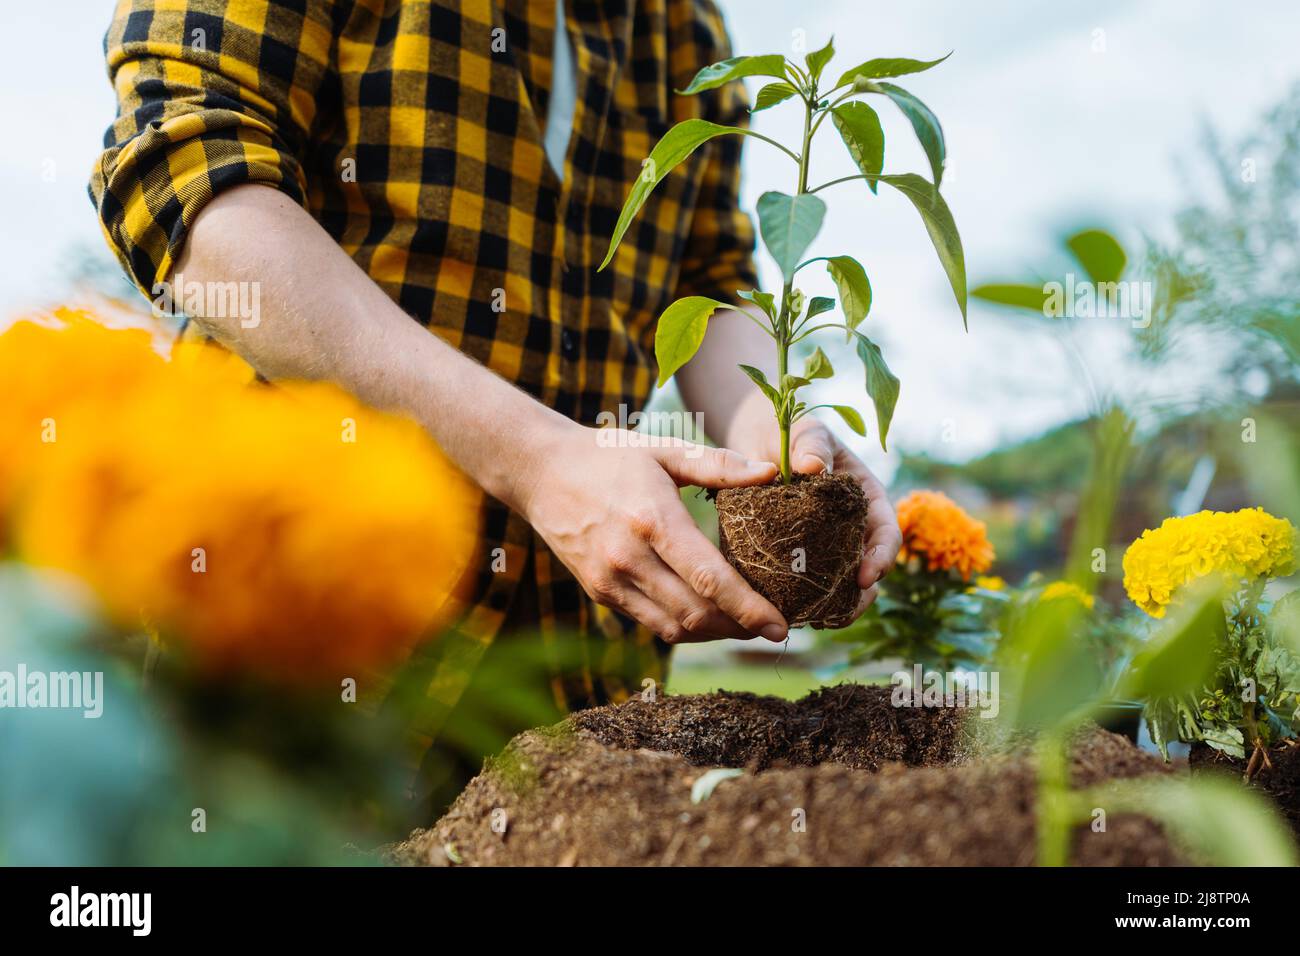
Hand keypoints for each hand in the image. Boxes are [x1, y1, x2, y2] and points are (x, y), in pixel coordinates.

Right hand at [517, 425, 790, 643]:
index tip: (780, 626)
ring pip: (675, 628)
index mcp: (652, 520)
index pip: (710, 579)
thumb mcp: (665, 451)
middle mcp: (629, 558)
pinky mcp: (600, 592)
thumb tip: (772, 473)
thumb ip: (719, 465)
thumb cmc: (608, 456)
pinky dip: (684, 627)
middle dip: (741, 627)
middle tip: (773, 626)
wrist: (540, 471)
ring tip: (745, 625)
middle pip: (697, 613)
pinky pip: (651, 623)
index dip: (749, 608)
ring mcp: (611, 580)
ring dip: (714, 633)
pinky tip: (707, 615)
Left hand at [725, 391, 901, 623]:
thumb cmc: (791, 433)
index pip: (885, 531)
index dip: (882, 557)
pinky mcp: (803, 556)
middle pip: (869, 567)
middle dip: (860, 596)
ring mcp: (830, 544)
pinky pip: (812, 584)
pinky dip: (809, 601)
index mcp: (865, 498)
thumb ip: (811, 445)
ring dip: (837, 607)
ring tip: (819, 622)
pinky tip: (795, 616)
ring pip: (843, 583)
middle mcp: (854, 527)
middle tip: (839, 614)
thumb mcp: (804, 432)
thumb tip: (814, 467)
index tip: (866, 577)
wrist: (760, 443)